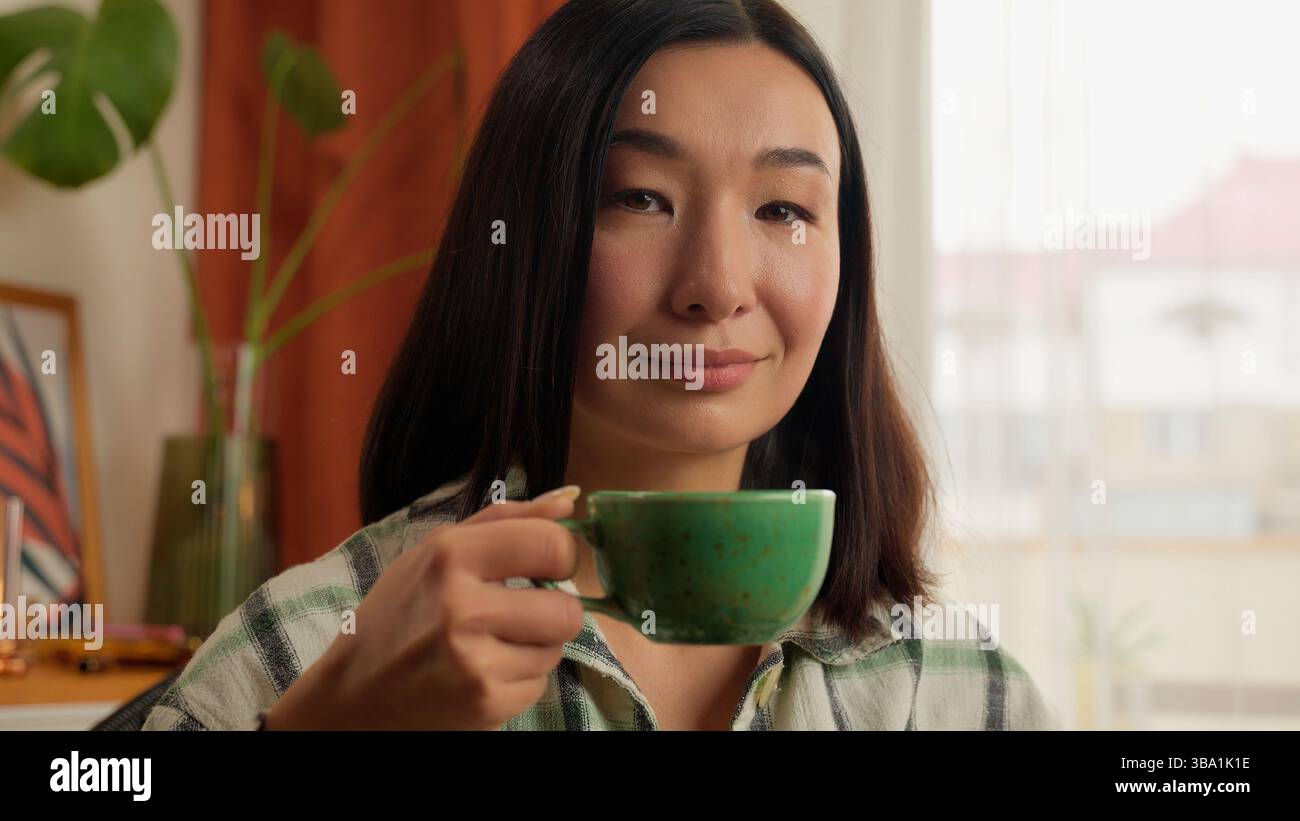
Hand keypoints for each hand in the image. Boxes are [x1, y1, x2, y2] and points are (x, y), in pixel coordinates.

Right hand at [264, 486, 584, 729]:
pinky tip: (481, 674)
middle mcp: (460, 607)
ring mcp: (474, 661)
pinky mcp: (485, 703)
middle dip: (553, 612)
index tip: (547, 566)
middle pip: (568, 609)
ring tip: (489, 645)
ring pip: (556, 649)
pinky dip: (518, 681)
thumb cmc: (400, 613)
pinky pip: (539, 685)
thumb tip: (569, 499)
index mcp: (449, 555)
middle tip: (519, 614)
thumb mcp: (436, 551)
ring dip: (533, 647)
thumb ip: (506, 520)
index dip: (561, 557)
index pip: (551, 544)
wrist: (353, 693)